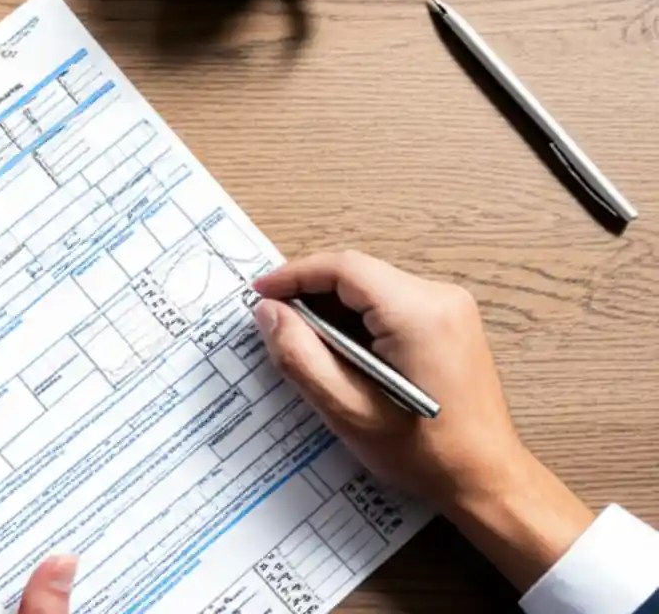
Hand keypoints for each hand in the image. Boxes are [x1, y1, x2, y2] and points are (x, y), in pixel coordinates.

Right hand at [252, 250, 592, 590]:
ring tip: (303, 339)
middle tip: (274, 320)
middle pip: (357, 273)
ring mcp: (451, 307)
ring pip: (372, 286)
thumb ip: (301, 356)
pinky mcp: (451, 321)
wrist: (485, 476)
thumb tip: (269, 312)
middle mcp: (440, 297)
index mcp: (417, 313)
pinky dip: (358, 316)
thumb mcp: (348, 410)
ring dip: (333, 305)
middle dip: (310, 291)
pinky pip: (391, 301)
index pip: (343, 268)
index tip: (260, 293)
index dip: (294, 274)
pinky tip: (340, 348)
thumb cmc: (423, 452)